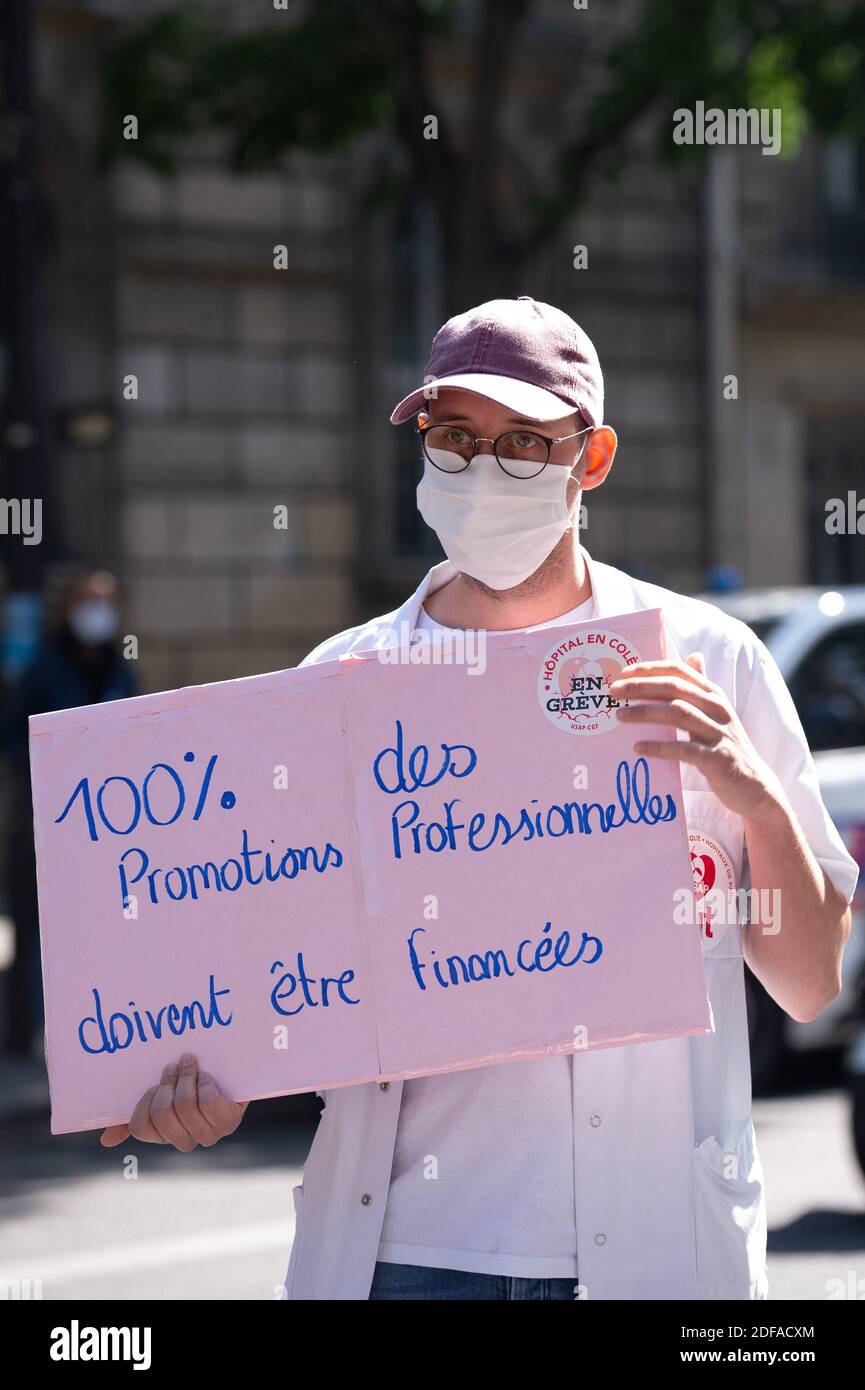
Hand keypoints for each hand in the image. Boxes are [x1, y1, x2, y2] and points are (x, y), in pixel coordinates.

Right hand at [99, 1053, 247, 1150]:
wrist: (231, 1070)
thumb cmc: (190, 1082)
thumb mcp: (159, 1094)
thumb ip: (133, 1116)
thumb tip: (106, 1140)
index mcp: (165, 1135)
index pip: (141, 1127)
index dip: (145, 1102)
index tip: (153, 1084)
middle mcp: (186, 1140)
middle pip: (162, 1113)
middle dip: (167, 1083)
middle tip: (173, 1066)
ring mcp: (209, 1133)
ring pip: (185, 1106)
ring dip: (187, 1078)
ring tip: (190, 1063)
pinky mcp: (229, 1122)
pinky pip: (209, 1104)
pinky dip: (206, 1084)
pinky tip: (207, 1076)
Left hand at [608, 652, 783, 821]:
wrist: (754, 786)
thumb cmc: (726, 747)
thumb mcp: (717, 714)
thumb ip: (701, 688)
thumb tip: (694, 656)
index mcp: (714, 695)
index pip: (680, 671)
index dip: (651, 668)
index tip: (623, 672)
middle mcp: (718, 709)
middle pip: (676, 689)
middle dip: (641, 687)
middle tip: (613, 691)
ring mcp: (720, 733)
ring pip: (679, 713)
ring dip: (645, 712)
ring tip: (619, 715)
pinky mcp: (718, 759)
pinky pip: (684, 750)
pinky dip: (659, 747)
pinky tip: (638, 747)